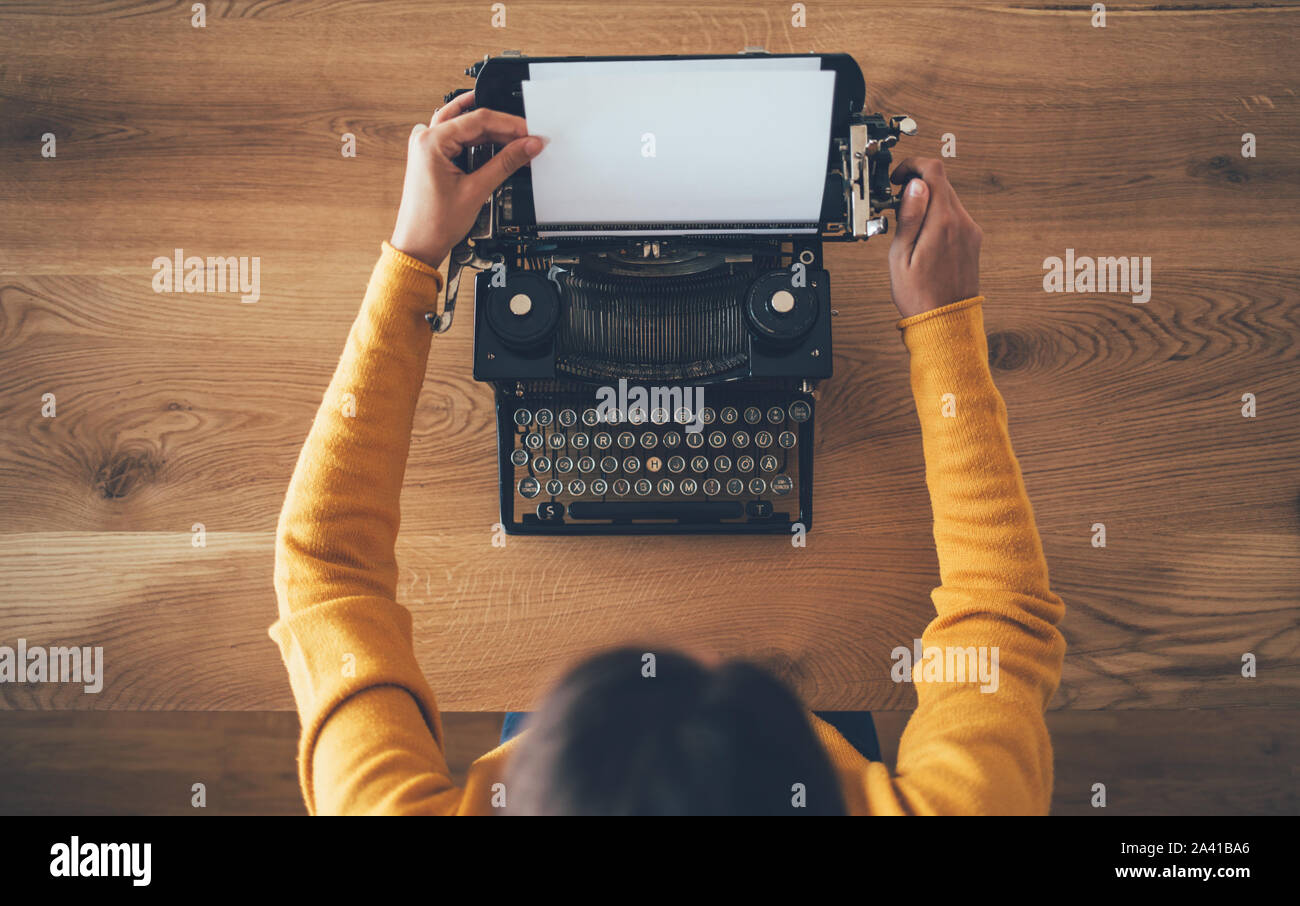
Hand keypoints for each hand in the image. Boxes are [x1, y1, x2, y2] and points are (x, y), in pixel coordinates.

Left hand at [389, 91, 543, 266]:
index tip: (530, 131)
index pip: (479, 119)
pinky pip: (458, 139)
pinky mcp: (432, 157)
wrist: (418, 245)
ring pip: (464, 126)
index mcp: (431, 141)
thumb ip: (505, 163)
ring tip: (515, 138)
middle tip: (527, 137)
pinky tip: (495, 144)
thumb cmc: (433, 224)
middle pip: (472, 120)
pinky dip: (478, 141)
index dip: (509, 124)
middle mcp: (425, 139)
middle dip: (502, 127)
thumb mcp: (476, 190)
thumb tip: (527, 146)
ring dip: (491, 131)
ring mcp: (426, 147)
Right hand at [887, 158, 982, 319]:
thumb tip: (914, 185)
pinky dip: (938, 216)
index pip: (934, 171)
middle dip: (917, 186)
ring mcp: (971, 231)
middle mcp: (962, 223)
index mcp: (942, 222)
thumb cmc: (920, 296)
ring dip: (927, 202)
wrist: (946, 322)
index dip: (912, 166)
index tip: (898, 178)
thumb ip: (909, 217)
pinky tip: (924, 238)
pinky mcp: (973, 240)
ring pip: (948, 198)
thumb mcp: (901, 256)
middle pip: (941, 182)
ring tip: (909, 227)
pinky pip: (954, 216)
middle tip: (898, 206)